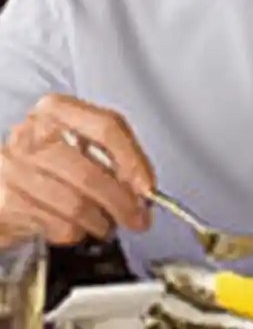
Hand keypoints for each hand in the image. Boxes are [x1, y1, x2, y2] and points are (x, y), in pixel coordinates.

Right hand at [0, 95, 154, 245]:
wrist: (1, 187)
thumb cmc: (48, 166)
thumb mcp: (81, 148)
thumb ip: (113, 159)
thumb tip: (142, 190)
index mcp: (56, 110)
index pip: (106, 127)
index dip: (133, 160)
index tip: (148, 187)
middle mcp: (30, 134)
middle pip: (91, 173)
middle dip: (122, 203)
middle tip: (138, 219)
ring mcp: (13, 168)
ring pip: (76, 205)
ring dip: (100, 223)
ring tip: (105, 225)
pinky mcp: (5, 202)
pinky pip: (56, 225)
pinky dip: (74, 233)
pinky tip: (75, 227)